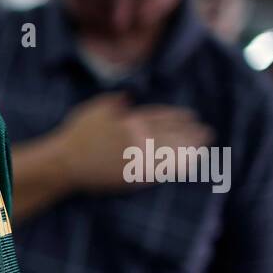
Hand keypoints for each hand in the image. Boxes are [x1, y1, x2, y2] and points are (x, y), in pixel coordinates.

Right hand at [52, 93, 214, 192]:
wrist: (64, 162)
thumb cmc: (76, 135)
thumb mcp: (94, 110)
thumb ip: (114, 102)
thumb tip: (129, 96)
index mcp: (131, 120)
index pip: (163, 117)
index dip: (180, 117)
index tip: (193, 117)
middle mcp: (138, 138)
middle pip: (172, 134)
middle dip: (192, 133)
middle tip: (208, 134)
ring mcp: (137, 158)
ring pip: (170, 153)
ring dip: (189, 151)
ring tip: (202, 150)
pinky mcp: (132, 176)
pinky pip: (159, 172)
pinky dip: (174, 169)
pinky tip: (184, 168)